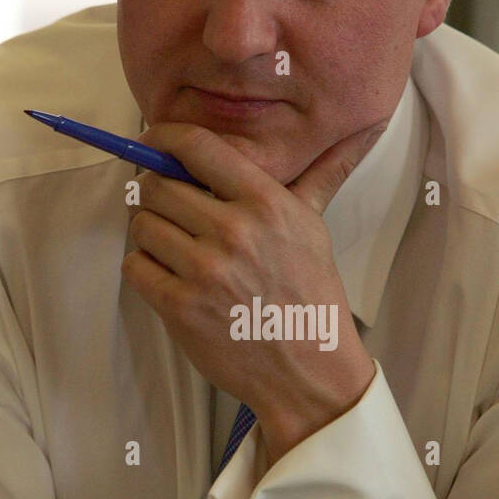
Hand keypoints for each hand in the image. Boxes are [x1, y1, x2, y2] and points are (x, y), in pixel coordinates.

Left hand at [121, 120, 386, 462]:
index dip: (162, 137)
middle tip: (168, 208)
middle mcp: (232, 231)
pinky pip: (135, 266)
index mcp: (265, 203)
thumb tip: (364, 128)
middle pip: (156, 186)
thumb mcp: (314, 227)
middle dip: (154, 193)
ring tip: (174, 246)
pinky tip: (169, 275)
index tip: (152, 142)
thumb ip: (320, 174)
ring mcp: (203, 271)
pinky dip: (143, 268)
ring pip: (141, 225)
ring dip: (149, 233)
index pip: (196, 146)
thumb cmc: (310, 295)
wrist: (308, 370)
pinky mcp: (180, 307)